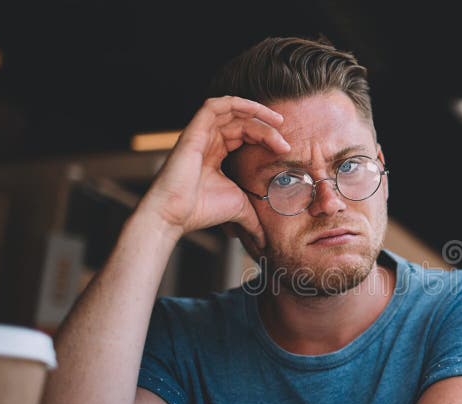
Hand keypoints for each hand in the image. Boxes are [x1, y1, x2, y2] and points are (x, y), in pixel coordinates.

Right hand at [138, 96, 289, 244]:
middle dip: (267, 130)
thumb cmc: (202, 210)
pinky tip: (256, 111)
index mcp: (216, 153)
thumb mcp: (239, 208)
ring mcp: (200, 134)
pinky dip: (237, 103)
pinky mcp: (194, 130)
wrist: (175, 214)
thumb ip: (254, 219)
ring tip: (278, 123)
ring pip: (233, 112)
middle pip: (242, 123)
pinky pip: (215, 105)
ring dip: (257, 114)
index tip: (286, 149)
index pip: (244, 134)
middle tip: (285, 145)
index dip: (266, 137)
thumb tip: (265, 242)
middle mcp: (208, 141)